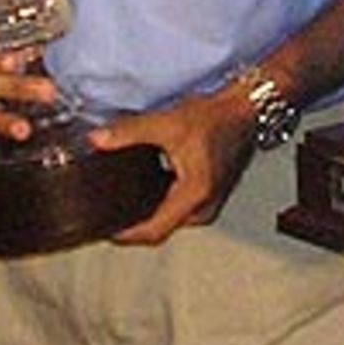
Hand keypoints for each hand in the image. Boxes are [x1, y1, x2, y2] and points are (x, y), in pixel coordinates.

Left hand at [89, 80, 256, 245]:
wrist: (246, 109)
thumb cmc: (217, 116)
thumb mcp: (168, 123)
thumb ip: (129, 132)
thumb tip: (97, 140)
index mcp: (195, 196)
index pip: (153, 231)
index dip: (124, 235)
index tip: (103, 229)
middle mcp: (204, 207)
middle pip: (159, 229)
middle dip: (132, 224)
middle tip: (107, 212)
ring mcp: (208, 204)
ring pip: (168, 220)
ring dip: (146, 213)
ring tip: (121, 200)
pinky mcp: (208, 196)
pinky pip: (177, 210)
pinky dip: (159, 203)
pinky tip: (146, 186)